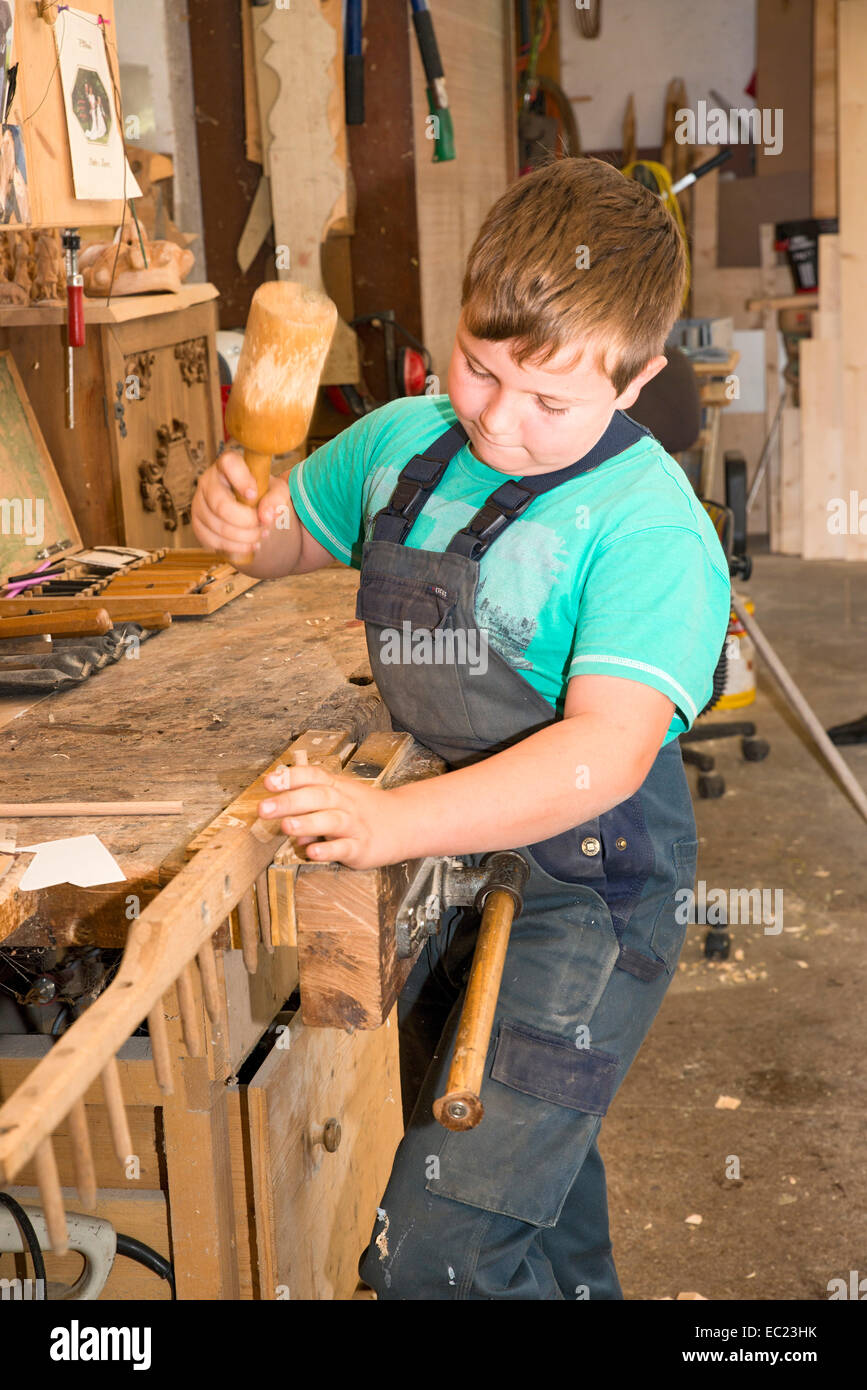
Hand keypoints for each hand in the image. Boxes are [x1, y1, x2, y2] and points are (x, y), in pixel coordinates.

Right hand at [191, 449, 291, 563]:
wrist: (251, 509)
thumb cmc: (262, 494)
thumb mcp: (277, 491)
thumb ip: (277, 499)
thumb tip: (266, 516)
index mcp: (228, 465)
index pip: (229, 463)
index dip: (242, 480)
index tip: (254, 495)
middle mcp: (208, 481)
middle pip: (221, 505)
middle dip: (247, 522)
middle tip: (263, 525)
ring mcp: (199, 503)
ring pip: (218, 527)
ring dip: (245, 537)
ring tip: (259, 535)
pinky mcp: (197, 524)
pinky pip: (213, 541)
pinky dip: (235, 547)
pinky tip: (248, 544)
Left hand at [257, 763, 405, 869]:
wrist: (405, 823)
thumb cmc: (363, 810)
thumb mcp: (339, 798)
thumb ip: (309, 807)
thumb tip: (285, 820)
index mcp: (337, 788)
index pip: (313, 776)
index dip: (291, 777)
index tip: (269, 782)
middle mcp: (345, 803)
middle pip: (318, 797)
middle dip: (290, 801)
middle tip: (264, 808)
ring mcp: (354, 825)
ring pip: (331, 821)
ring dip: (307, 823)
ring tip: (286, 826)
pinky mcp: (362, 847)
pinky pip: (345, 848)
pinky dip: (328, 850)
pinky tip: (312, 852)